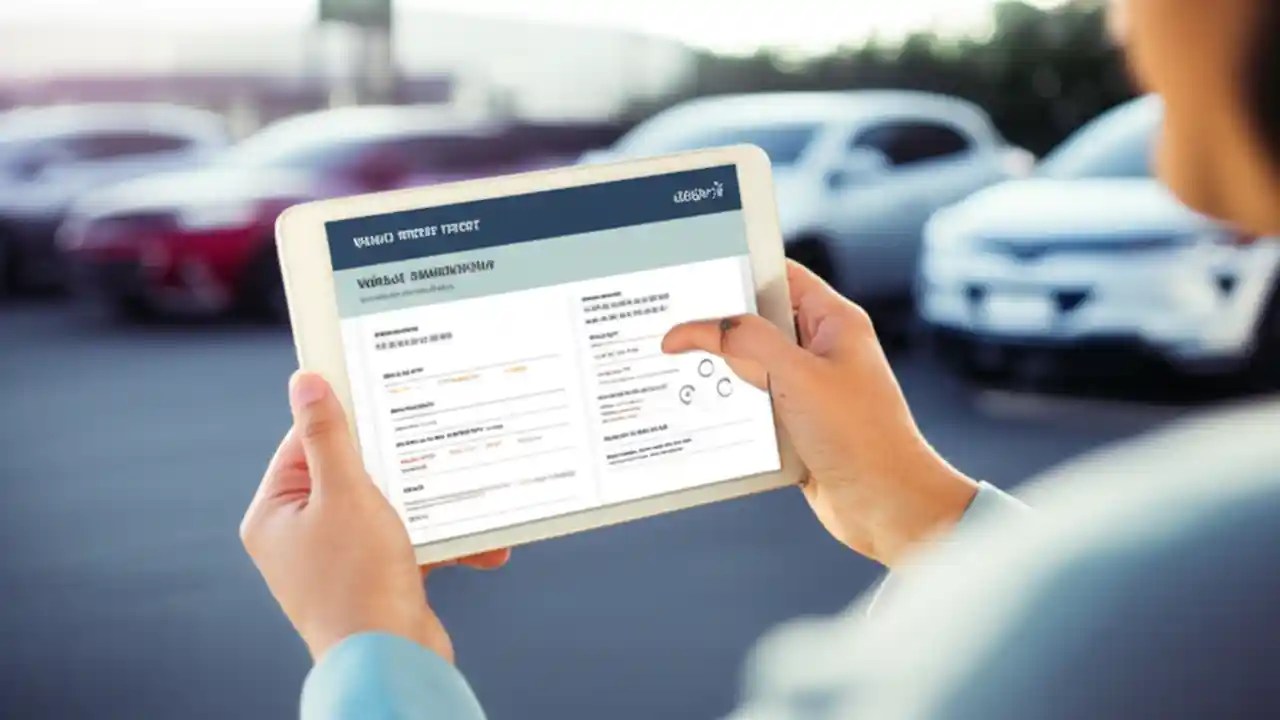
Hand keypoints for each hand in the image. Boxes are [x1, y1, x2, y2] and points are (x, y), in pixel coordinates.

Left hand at [240, 371, 508, 661]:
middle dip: (398, 460)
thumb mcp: (345, 495)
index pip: (303, 443)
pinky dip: (443, 542)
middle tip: (429, 432)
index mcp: (276, 513)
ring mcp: (339, 560)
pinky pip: (409, 543)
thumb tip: (305, 382)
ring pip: (387, 508)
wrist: (391, 663)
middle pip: (349, 473)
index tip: (382, 391)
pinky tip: (483, 542)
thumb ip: (329, 437)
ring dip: (428, 504)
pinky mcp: (376, 580)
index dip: (343, 416)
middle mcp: (300, 536)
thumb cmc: (357, 583)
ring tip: (463, 487)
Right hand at [662, 261, 976, 566]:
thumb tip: (703, 327)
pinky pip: (755, 405)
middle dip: (720, 328)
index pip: (781, 277)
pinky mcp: (798, 425)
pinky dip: (732, 409)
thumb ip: (749, 342)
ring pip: (752, 367)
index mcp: (835, 322)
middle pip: (759, 323)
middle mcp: (823, 350)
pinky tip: (705, 412)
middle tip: (676, 327)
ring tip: (681, 370)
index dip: (740, 272)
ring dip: (723, 373)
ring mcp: (810, 389)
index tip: (696, 278)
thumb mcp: (798, 377)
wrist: (888, 506)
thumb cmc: (861, 437)